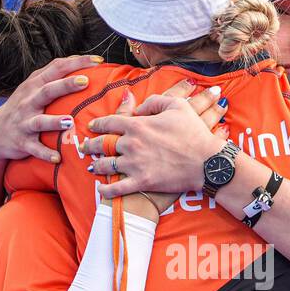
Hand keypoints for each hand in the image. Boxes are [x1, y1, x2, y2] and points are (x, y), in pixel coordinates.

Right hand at [0, 54, 101, 162]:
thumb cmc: (24, 107)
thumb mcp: (34, 88)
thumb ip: (55, 76)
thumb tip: (85, 64)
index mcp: (34, 85)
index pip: (56, 68)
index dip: (76, 63)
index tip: (98, 60)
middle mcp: (28, 101)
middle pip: (47, 91)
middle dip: (65, 85)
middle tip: (84, 81)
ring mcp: (24, 122)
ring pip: (39, 121)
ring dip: (54, 121)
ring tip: (69, 121)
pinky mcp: (22, 142)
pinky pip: (35, 149)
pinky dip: (45, 153)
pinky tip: (57, 158)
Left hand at [83, 86, 228, 199]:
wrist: (206, 161)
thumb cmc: (194, 133)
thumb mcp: (177, 106)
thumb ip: (154, 101)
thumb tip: (138, 107)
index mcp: (138, 124)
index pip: (110, 122)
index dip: (98, 124)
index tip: (92, 126)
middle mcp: (131, 144)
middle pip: (102, 144)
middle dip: (90, 145)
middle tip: (84, 147)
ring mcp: (134, 164)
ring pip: (106, 165)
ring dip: (96, 166)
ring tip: (91, 167)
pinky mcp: (141, 182)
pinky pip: (117, 188)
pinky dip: (106, 190)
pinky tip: (100, 188)